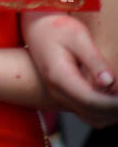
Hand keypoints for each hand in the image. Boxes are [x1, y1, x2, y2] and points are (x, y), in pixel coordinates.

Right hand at [21, 11, 117, 127]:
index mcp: (59, 76)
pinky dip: (104, 112)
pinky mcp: (66, 96)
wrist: (36, 28)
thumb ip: (93, 60)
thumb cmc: (57, 28)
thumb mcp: (78, 37)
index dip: (113, 103)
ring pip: (92, 118)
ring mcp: (60, 96)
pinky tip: (113, 98)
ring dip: (111, 113)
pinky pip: (88, 114)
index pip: (90, 100)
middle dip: (115, 109)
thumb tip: (108, 82)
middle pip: (92, 113)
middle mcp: (57, 91)